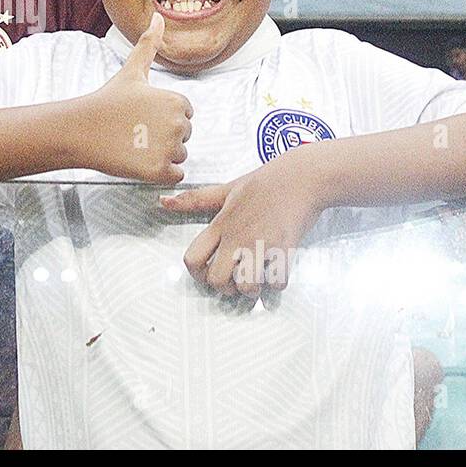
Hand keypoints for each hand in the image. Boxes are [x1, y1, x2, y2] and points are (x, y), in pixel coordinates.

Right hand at [77, 12, 192, 183]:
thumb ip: (150, 44)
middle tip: (135, 131)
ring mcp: (168, 149)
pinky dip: (160, 173)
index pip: (185, 114)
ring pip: (179, 157)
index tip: (141, 115)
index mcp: (177, 100)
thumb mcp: (132, 72)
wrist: (81, 130)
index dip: (163, 117)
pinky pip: (175, 176)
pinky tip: (139, 161)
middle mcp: (178, 124)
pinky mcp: (159, 171)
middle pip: (184, 136)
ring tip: (134, 145)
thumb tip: (157, 16)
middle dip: (162, 137)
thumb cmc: (107, 101)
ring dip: (160, 156)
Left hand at [163, 152, 326, 299]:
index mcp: (220, 224)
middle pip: (217, 279)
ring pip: (246, 285)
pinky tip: (277, 270)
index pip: (193, 259)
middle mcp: (237, 237)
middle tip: (235, 280)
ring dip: (251, 289)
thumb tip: (163, 202)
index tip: (207, 272)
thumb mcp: (225, 189)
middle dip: (225, 287)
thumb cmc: (264, 182)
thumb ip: (195, 200)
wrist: (302, 177)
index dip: (196, 273)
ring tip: (257, 278)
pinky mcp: (285, 249)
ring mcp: (260, 244)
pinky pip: (277, 281)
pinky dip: (277, 282)